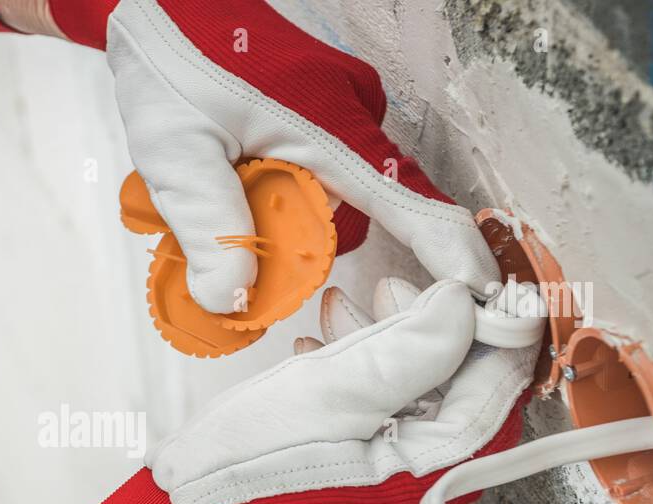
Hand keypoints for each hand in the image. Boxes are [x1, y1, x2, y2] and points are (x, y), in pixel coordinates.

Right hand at [41, 278, 539, 503]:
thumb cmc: (244, 468)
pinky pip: (384, 425)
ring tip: (341, 311)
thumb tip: (462, 305)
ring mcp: (393, 502)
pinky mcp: (362, 491)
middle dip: (422, 334)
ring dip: (386, 351)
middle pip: (455, 396)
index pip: (492, 393)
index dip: (482, 328)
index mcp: (430, 488)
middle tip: (389, 290)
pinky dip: (362, 384)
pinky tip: (325, 351)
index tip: (462, 283)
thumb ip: (409, 346)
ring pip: (417, 406)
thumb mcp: (330, 390)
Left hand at [53, 0, 498, 314]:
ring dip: (278, 215)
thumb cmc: (174, 54)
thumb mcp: (175, 148)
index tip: (478, 298)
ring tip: (217, 186)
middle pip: (351, 220)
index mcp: (333, 129)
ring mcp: (342, 116)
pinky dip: (276, 192)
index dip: (446, 257)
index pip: (411, 204)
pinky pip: (316, 176)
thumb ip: (206, 224)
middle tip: (226, 234)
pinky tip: (230, 173)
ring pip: (328, 201)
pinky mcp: (324, 116)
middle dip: (295, 244)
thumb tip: (232, 300)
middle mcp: (353, 120)